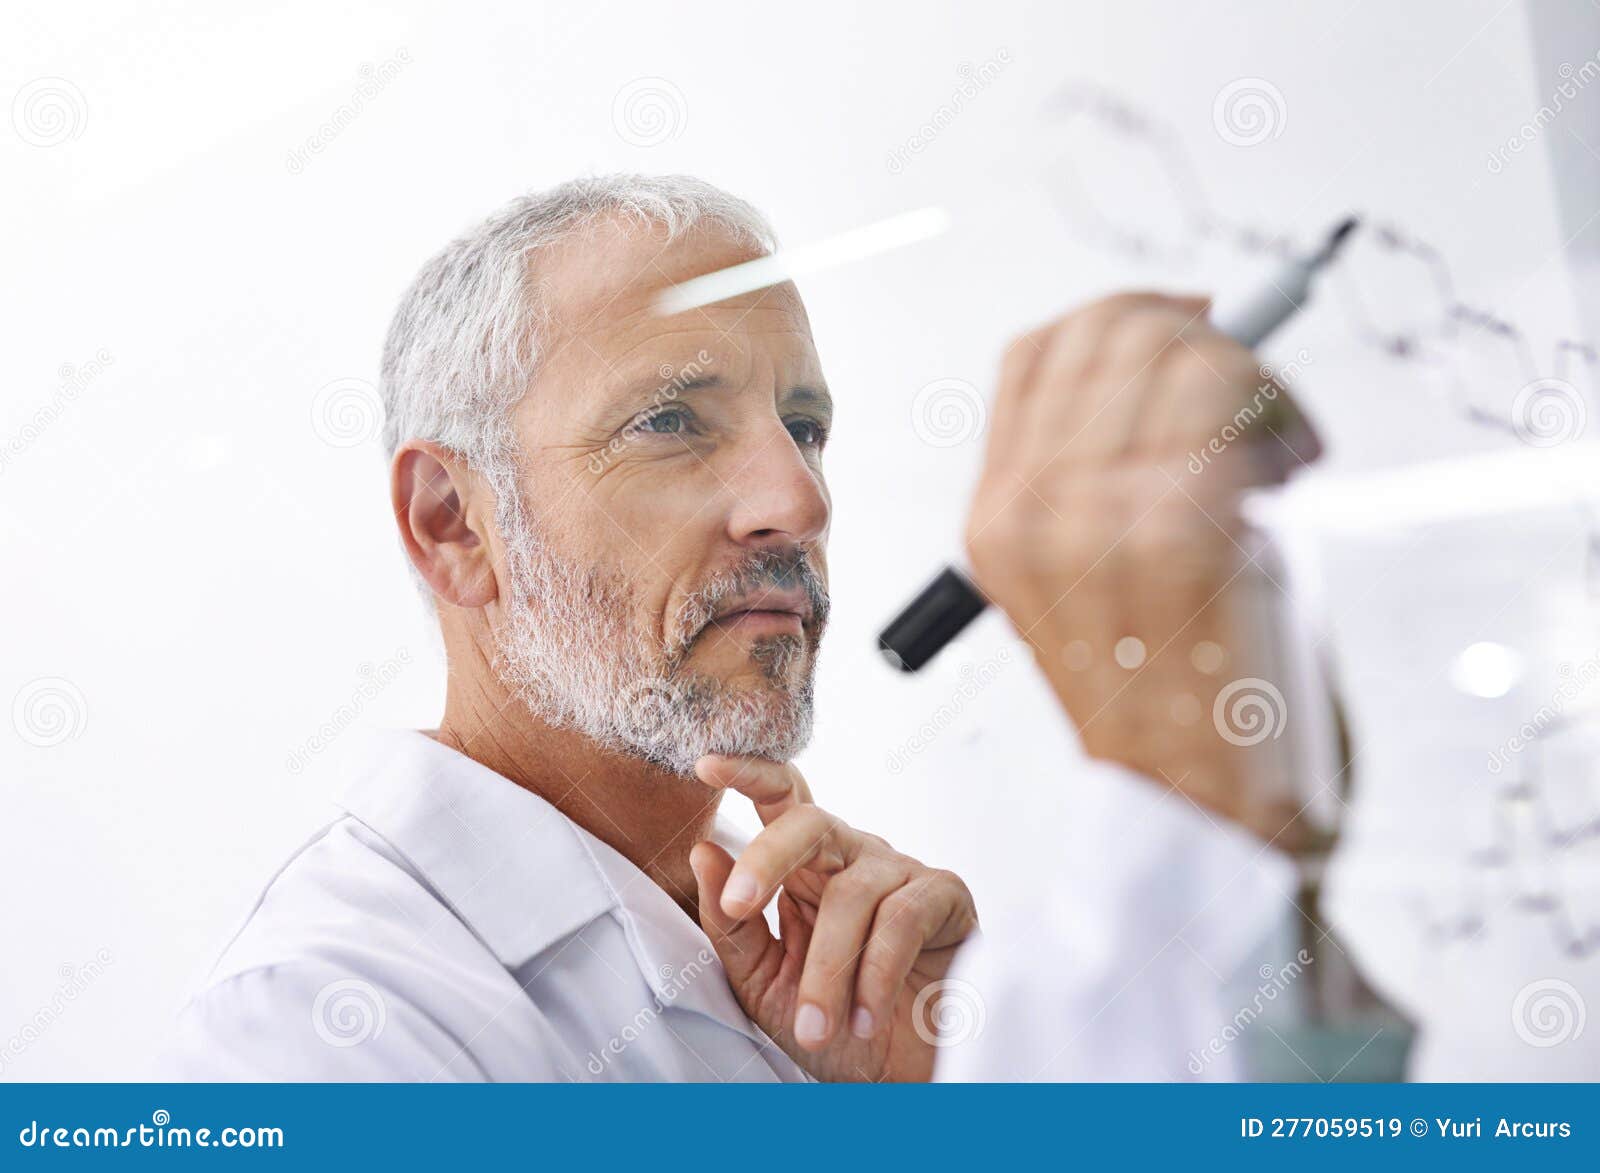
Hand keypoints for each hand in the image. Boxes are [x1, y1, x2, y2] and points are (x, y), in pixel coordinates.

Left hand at [688, 754, 977, 1081]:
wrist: (900, 1079)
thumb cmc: (833, 1025)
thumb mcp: (764, 982)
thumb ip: (731, 925)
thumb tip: (704, 852)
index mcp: (805, 866)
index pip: (778, 800)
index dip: (747, 772)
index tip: (704, 766)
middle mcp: (852, 855)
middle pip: (809, 822)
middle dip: (767, 858)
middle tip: (739, 906)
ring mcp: (901, 871)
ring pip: (851, 893)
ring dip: (827, 971)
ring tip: (817, 1027)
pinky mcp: (946, 895)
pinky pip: (902, 919)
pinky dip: (876, 975)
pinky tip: (866, 1017)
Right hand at [964, 292, 1321, 842]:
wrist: (1199, 810)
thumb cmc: (1170, 696)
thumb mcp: (1092, 577)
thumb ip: (1099, 473)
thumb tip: (1177, 353)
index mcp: (995, 519)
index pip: (1040, 350)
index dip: (1128, 314)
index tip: (1199, 326)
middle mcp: (1027, 512)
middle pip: (1109, 332)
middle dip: (1206, 337)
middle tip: (1258, 393)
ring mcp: (1094, 521)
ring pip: (1177, 353)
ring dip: (1254, 376)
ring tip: (1283, 442)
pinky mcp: (1177, 531)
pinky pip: (1227, 401)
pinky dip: (1281, 410)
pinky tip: (1297, 461)